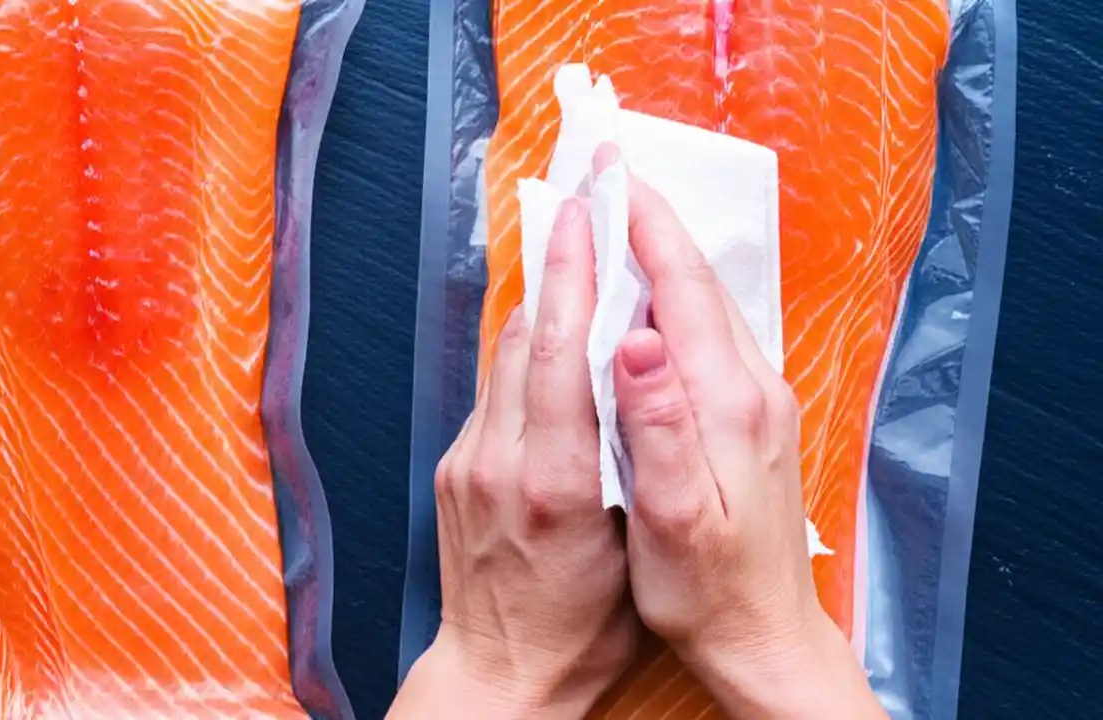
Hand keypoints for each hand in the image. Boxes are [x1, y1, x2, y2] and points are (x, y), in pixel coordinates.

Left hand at [389, 197, 636, 718]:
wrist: (501, 673)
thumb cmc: (585, 629)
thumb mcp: (634, 551)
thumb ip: (634, 464)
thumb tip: (639, 380)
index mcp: (555, 484)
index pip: (559, 358)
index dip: (572, 279)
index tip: (585, 218)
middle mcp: (499, 463)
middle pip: (524, 342)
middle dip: (554, 269)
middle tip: (578, 206)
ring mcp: (468, 464)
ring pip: (501, 360)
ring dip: (537, 305)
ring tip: (566, 251)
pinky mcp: (453, 471)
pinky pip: (490, 392)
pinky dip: (520, 354)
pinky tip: (546, 333)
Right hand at [601, 146, 885, 719]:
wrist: (765, 635)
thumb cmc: (708, 588)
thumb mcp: (672, 516)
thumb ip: (658, 424)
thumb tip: (635, 340)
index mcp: (729, 404)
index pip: (684, 291)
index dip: (646, 228)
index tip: (613, 177)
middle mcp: (752, 390)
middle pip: (700, 285)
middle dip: (653, 225)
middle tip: (611, 176)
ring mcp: (757, 402)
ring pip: (706, 307)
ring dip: (663, 259)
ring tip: (621, 221)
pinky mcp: (750, 418)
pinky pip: (709, 336)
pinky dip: (673, 301)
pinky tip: (645, 302)